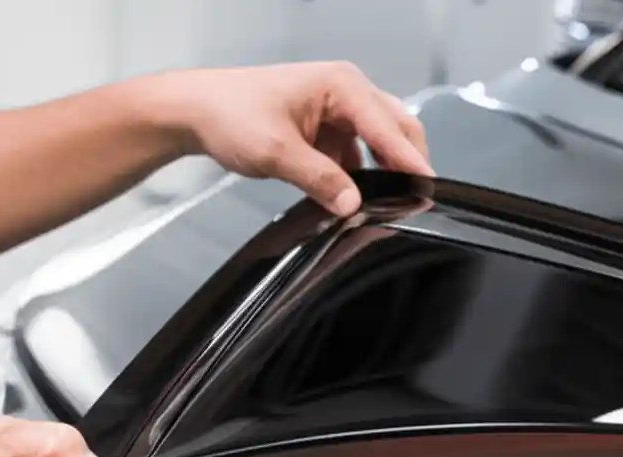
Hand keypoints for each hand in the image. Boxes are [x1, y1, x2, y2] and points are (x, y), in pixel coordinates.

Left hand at [146, 62, 432, 216]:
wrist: (194, 111)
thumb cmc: (230, 115)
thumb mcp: (276, 151)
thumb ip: (319, 179)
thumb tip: (354, 205)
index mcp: (340, 85)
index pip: (388, 126)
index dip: (410, 159)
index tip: (428, 187)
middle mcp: (347, 91)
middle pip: (396, 128)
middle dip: (408, 162)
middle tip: (418, 200)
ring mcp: (340, 109)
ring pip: (382, 141)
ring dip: (387, 170)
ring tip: (394, 203)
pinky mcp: (329, 128)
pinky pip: (360, 153)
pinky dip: (365, 174)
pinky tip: (362, 197)